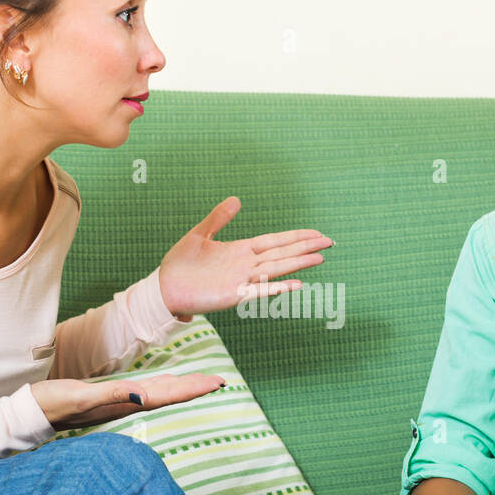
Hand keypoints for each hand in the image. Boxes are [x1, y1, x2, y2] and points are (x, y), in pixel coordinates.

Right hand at [30, 372, 224, 429]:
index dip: (192, 388)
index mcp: (124, 404)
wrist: (29, 414)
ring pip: (158, 393)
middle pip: (168, 394)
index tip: (217, 383)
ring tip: (202, 381)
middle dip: (194, 386)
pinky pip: (143, 392)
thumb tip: (141, 397)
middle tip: (221, 381)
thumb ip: (110, 396)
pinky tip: (166, 383)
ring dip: (181, 387)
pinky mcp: (108, 399)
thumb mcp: (79, 397)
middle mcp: (126, 405)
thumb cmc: (51, 404)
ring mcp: (118, 403)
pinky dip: (161, 385)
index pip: (167, 394)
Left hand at [157, 197, 333, 320]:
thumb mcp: (200, 234)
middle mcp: (246, 265)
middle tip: (329, 242)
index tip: (316, 233)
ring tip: (320, 258)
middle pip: (282, 253)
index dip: (295, 236)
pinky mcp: (234, 294)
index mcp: (240, 250)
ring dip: (298, 264)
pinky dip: (278, 287)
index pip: (274, 241)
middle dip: (305, 247)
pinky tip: (297, 284)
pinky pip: (260, 290)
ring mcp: (242, 280)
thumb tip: (236, 200)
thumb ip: (218, 218)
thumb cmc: (180, 263)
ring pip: (276, 269)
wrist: (164, 287)